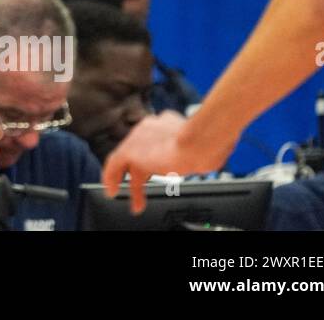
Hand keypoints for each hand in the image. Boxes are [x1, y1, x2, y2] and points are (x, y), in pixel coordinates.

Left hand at [101, 111, 235, 214]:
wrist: (200, 141)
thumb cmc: (209, 142)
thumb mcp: (206, 142)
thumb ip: (201, 146)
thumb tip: (211, 155)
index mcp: (168, 122)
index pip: (155, 137)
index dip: (155, 152)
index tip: (157, 162)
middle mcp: (151, 126)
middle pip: (141, 150)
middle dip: (142, 169)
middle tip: (143, 183)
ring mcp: (139, 138)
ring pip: (127, 160)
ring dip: (132, 182)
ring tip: (134, 200)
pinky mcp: (131, 151)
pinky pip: (114, 166)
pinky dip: (112, 178)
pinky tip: (112, 190)